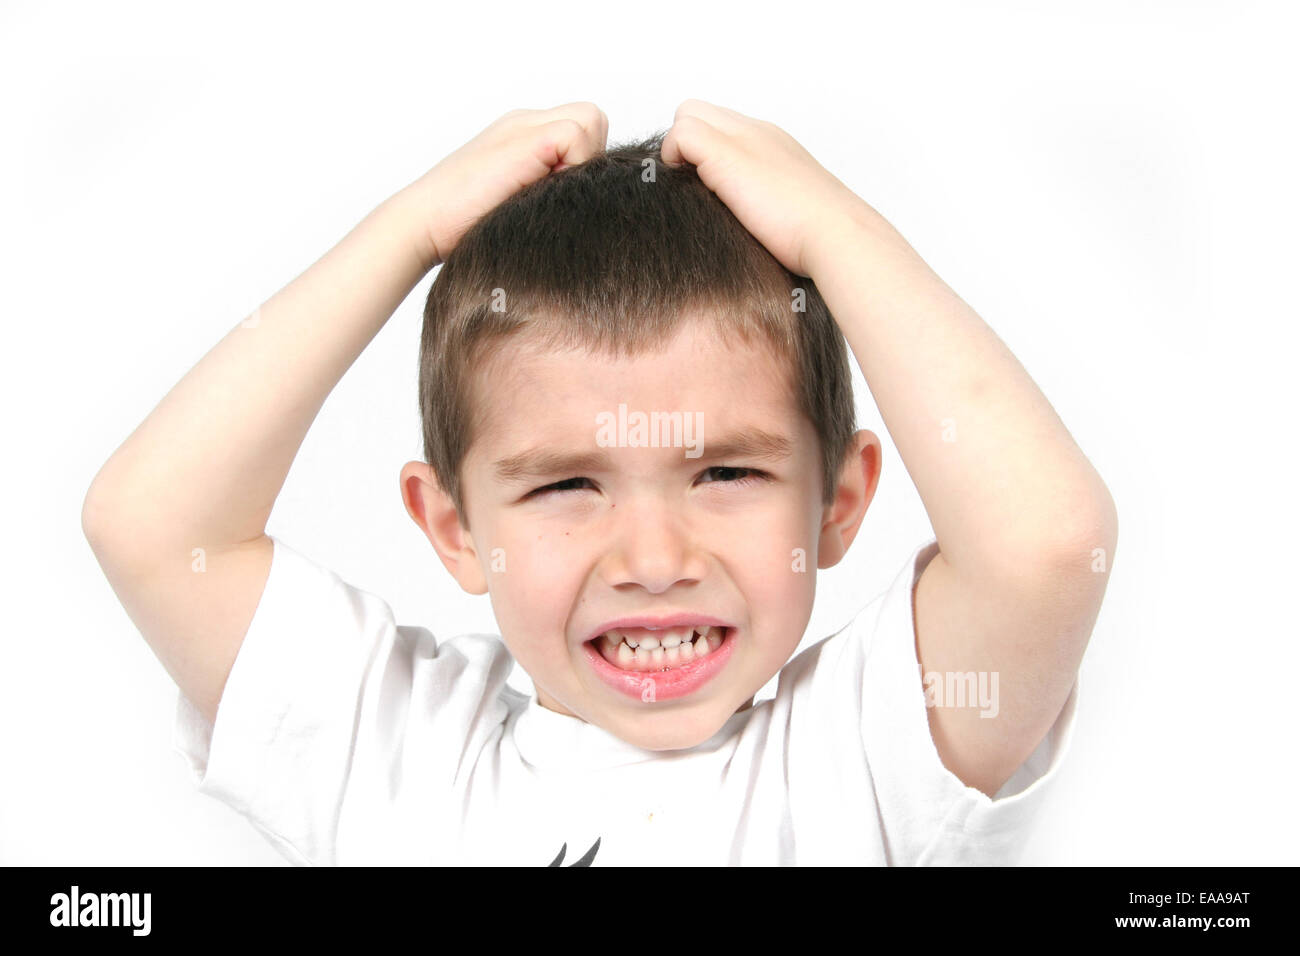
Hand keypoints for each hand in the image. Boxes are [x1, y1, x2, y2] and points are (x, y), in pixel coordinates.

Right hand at [402, 102, 608, 268]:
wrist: (423, 225)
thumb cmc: (466, 230)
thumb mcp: (518, 204)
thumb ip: (550, 189)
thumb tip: (596, 202)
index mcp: (525, 137)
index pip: (584, 131)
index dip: (585, 162)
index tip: (561, 196)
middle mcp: (526, 124)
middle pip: (593, 122)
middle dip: (587, 159)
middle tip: (557, 194)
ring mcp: (524, 126)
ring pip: (591, 123)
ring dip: (579, 165)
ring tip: (546, 195)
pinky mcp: (527, 138)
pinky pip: (578, 136)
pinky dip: (570, 167)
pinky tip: (540, 192)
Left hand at [660, 99, 872, 277]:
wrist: (835, 234)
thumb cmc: (818, 237)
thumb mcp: (792, 211)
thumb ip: (768, 203)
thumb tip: (751, 225)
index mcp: (774, 144)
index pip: (724, 125)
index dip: (705, 150)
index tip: (708, 188)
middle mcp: (758, 133)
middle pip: (701, 112)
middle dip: (687, 146)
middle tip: (694, 189)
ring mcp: (742, 139)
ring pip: (687, 115)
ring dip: (680, 154)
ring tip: (693, 193)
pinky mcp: (725, 154)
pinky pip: (680, 134)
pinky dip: (675, 161)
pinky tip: (693, 193)